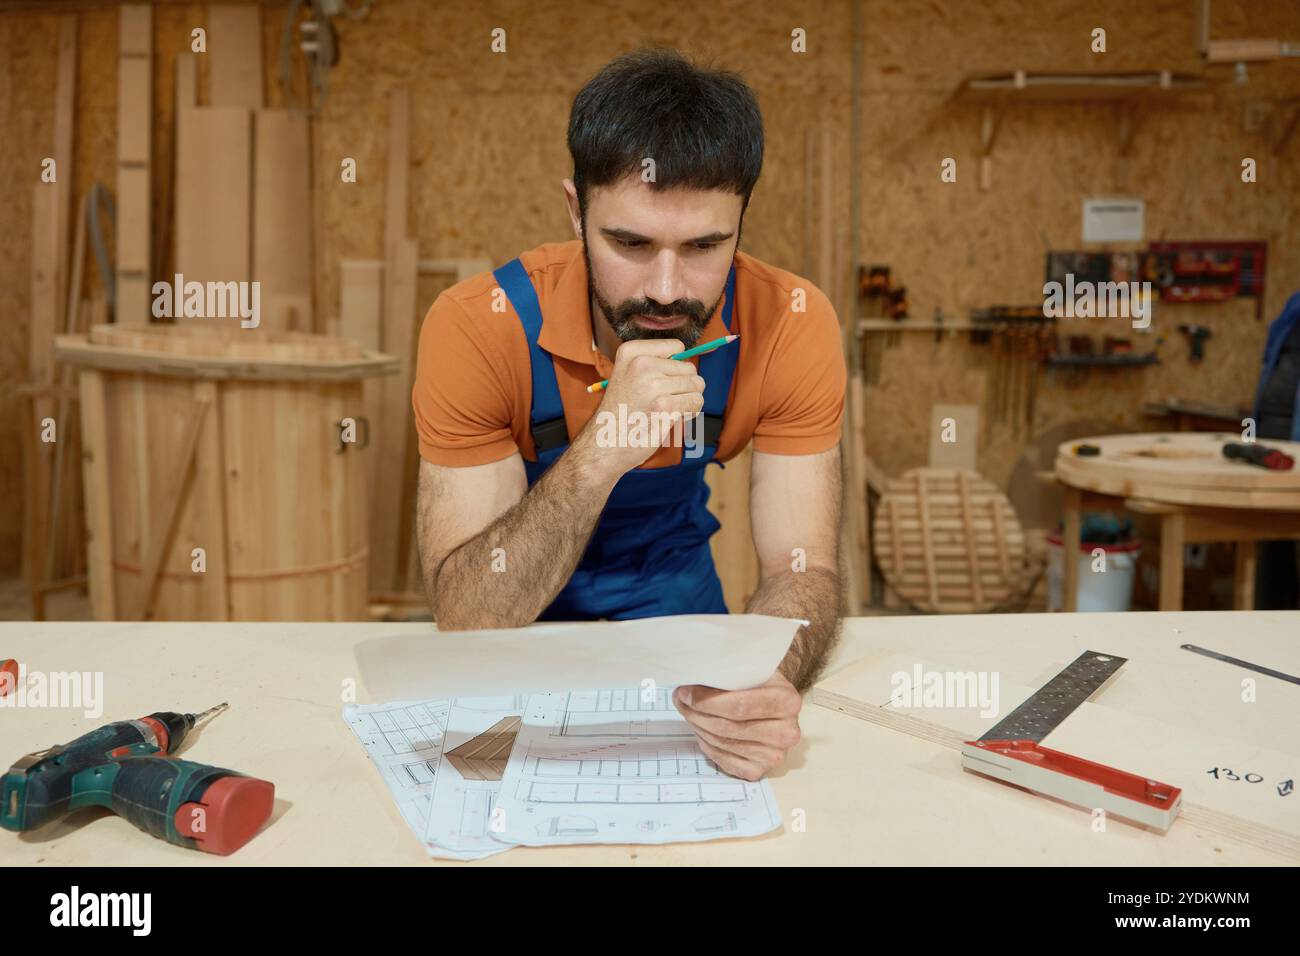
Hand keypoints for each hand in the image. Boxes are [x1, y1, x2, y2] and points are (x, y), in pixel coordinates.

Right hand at [578, 339, 705, 473]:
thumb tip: (692, 364)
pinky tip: (670, 418)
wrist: (604, 444)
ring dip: (688, 400)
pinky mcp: (664, 407)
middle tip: (662, 402)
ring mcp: (653, 386)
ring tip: (666, 410)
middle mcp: (641, 364)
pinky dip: (690, 412)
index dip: (675, 366)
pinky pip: (696, 402)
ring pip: (696, 385)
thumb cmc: (621, 411)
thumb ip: (655, 363)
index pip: (677, 347)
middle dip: (683, 386)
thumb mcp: (627, 375)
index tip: (660, 381)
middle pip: (689, 368)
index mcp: (631, 352)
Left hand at [672, 671, 801, 780]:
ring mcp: (774, 755)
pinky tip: (701, 730)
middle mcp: (786, 732)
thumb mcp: (752, 668)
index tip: (685, 692)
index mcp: (787, 701)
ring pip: (722, 743)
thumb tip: (692, 677)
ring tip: (688, 710)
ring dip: (698, 726)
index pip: (739, 706)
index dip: (706, 700)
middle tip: (680, 699)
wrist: (776, 704)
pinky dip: (707, 745)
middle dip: (696, 712)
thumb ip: (728, 671)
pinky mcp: (760, 771)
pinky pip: (723, 760)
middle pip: (727, 727)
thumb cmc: (759, 683)